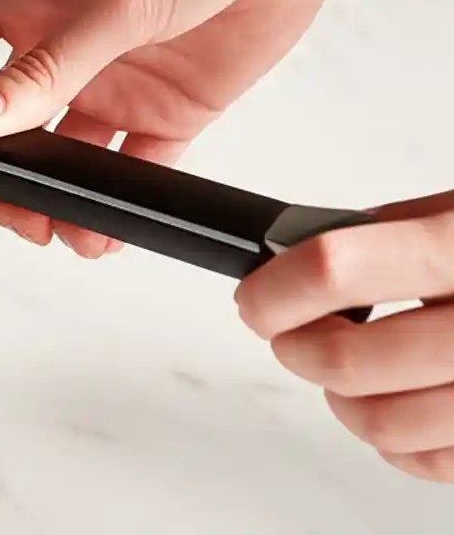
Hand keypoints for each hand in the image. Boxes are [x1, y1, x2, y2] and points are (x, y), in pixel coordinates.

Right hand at [0, 0, 354, 256]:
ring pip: (59, 156)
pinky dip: (118, 203)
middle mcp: (60, 42)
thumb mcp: (112, 0)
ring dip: (53, 197)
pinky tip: (113, 222)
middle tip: (3, 206)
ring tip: (62, 227)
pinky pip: (131, 168)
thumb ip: (39, 73)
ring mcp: (111, 77)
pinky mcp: (166, 105)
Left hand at [236, 191, 453, 482]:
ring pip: (386, 425)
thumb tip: (301, 255)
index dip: (275, 290)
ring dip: (342, 402)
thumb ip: (395, 232)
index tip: (257, 298)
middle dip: (299, 350)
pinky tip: (402, 403)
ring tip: (342, 371)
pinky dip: (398, 442)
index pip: (335, 269)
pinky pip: (435, 462)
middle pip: (353, 361)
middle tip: (289, 333)